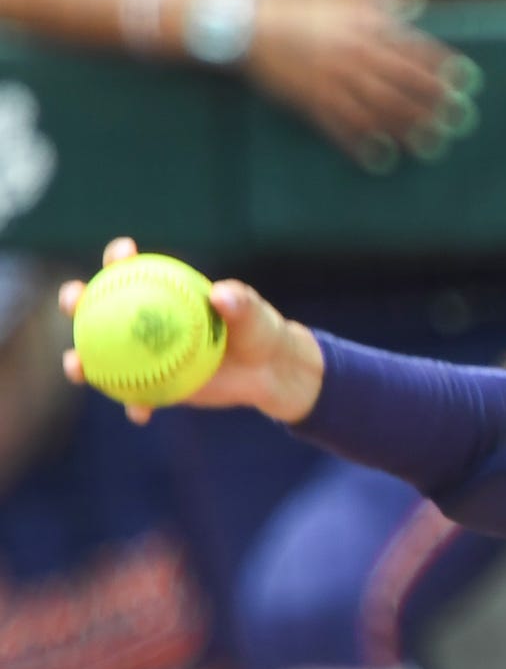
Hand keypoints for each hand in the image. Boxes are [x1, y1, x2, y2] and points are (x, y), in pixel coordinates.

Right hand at [63, 237, 326, 424]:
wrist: (268, 370)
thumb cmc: (258, 330)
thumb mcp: (254, 315)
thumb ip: (240, 302)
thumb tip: (222, 295)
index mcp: (162, 293)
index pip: (133, 269)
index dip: (119, 258)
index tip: (122, 255)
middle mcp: (143, 320)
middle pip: (97, 308)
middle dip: (76, 301)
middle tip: (75, 302)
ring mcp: (143, 353)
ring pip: (102, 355)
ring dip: (82, 362)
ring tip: (77, 368)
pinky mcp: (152, 383)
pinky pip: (136, 395)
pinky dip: (135, 404)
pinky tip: (139, 413)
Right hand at [243, 0, 465, 168]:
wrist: (245, 19)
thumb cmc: (298, 5)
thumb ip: (381, 2)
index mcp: (363, 27)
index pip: (412, 49)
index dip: (442, 67)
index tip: (467, 82)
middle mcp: (352, 54)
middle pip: (402, 83)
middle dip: (434, 103)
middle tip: (459, 119)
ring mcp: (331, 79)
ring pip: (377, 109)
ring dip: (407, 129)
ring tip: (432, 145)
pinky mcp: (309, 100)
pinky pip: (340, 126)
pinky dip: (362, 144)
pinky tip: (382, 158)